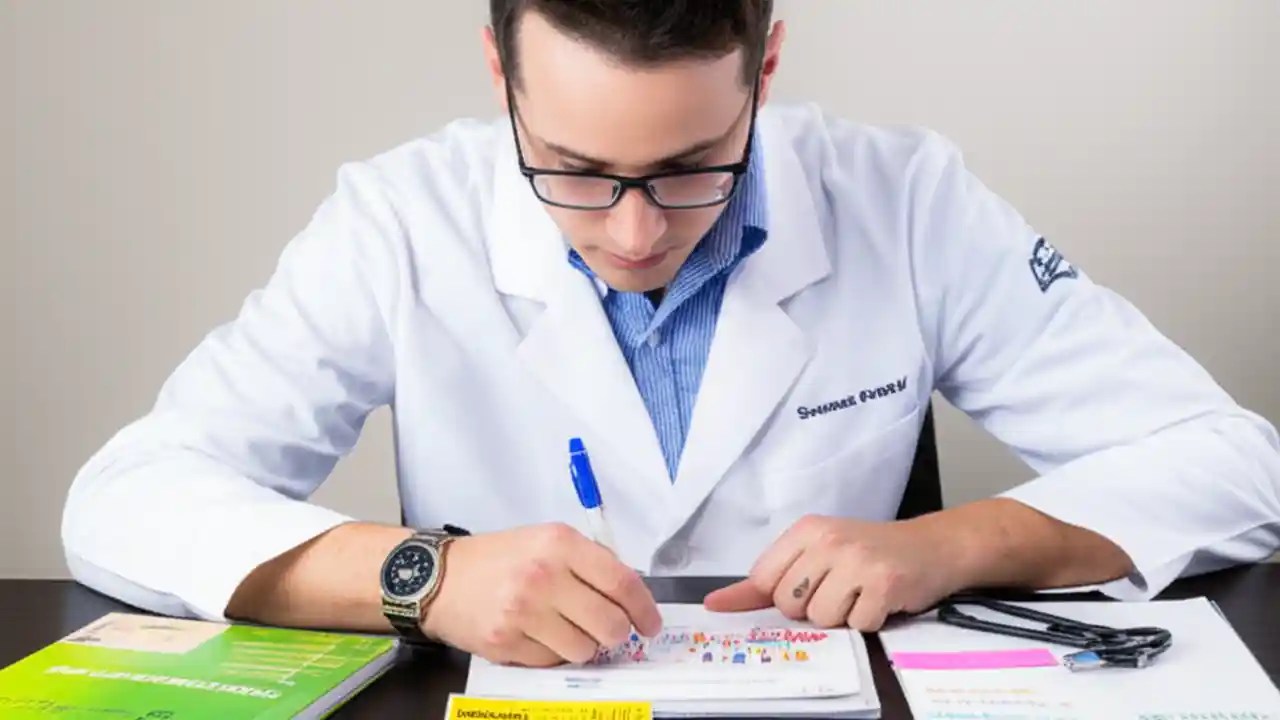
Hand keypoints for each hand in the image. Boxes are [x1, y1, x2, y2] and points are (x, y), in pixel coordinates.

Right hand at [421, 523, 662, 666]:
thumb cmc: (498, 559)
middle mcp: (544, 575)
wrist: (438, 577)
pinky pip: (552, 661)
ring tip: (563, 629)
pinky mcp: (506, 642)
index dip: (644, 609)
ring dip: (583, 646)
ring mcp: (524, 611)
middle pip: (610, 624)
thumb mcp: (545, 539)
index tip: (650, 624)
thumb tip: (630, 594)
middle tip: (608, 632)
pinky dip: (552, 654)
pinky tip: (536, 635)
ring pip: (585, 650)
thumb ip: (588, 561)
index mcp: (560, 543)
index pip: (622, 582)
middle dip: (616, 634)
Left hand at [703, 514, 966, 630]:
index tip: (806, 588)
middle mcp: (829, 540)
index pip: (763, 579)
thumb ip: (767, 580)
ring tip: (861, 594)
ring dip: (843, 617)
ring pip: (821, 618)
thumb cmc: (869, 552)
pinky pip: (857, 626)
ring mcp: (857, 561)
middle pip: (789, 604)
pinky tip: (881, 601)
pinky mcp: (885, 584)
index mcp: (806, 530)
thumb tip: (715, 603)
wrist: (933, 546)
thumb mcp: (818, 553)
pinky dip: (870, 622)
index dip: (781, 595)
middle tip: (840, 589)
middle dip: (812, 608)